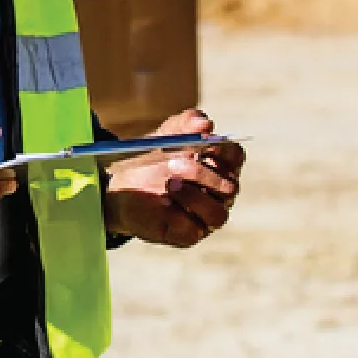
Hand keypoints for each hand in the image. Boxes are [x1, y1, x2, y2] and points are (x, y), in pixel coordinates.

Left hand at [100, 108, 241, 248]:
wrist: (122, 186)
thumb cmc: (151, 159)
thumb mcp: (165, 135)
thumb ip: (185, 124)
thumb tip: (205, 123)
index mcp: (219, 166)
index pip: (236, 158)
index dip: (226, 151)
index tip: (208, 143)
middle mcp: (219, 193)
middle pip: (229, 186)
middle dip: (203, 174)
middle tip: (175, 162)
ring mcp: (205, 216)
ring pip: (218, 213)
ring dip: (194, 197)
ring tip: (169, 183)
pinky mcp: (189, 234)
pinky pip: (194, 230)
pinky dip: (180, 215)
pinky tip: (164, 203)